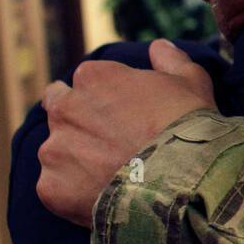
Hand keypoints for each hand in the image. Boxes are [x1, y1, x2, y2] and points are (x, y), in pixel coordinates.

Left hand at [37, 40, 216, 226]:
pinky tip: (106, 197)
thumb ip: (171, 60)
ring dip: (77, 160)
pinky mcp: (52, 188)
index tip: (125, 114)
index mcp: (93, 77)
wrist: (184, 181)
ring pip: (59, 152)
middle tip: (110, 141)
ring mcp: (55, 150)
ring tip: (113, 177)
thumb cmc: (190, 126)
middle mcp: (65, 109)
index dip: (107, 97)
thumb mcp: (192, 82)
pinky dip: (76, 193)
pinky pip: (58, 189)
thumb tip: (160, 46)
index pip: (87, 81)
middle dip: (79, 121)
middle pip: (59, 110)